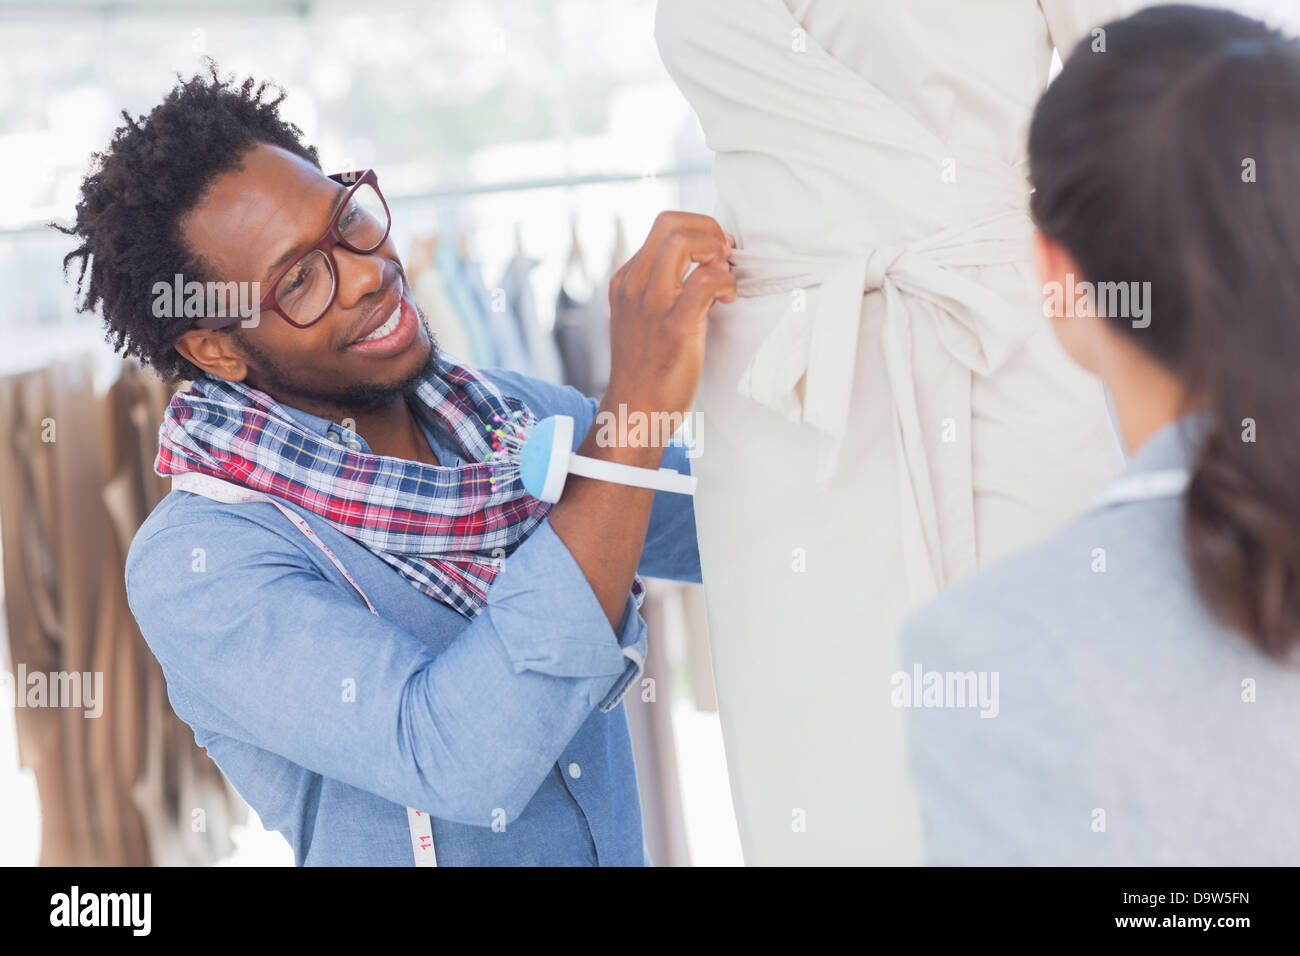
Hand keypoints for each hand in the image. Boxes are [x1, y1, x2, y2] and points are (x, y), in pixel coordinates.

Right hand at [604, 211, 736, 422]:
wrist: (634, 412)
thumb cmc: (646, 369)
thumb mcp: (640, 319)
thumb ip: (659, 290)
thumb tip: (703, 265)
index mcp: (625, 281)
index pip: (660, 227)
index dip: (697, 230)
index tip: (714, 252)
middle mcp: (633, 286)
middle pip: (669, 222)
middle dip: (707, 229)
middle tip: (724, 255)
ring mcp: (650, 305)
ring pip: (681, 242)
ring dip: (714, 250)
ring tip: (724, 276)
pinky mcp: (673, 326)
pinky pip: (705, 281)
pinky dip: (725, 281)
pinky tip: (727, 299)